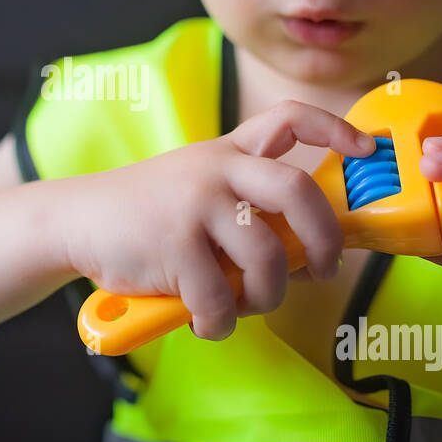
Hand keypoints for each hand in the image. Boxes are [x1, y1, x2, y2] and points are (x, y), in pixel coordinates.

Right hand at [59, 100, 376, 340]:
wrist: (75, 221)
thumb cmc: (145, 215)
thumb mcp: (196, 185)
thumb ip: (245, 200)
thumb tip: (307, 248)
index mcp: (227, 152)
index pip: (290, 119)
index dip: (335, 129)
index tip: (366, 150)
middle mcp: (216, 170)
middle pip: (298, 192)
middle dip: (324, 240)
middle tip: (323, 268)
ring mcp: (196, 205)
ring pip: (268, 260)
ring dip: (266, 297)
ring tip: (244, 305)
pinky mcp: (174, 246)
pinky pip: (222, 299)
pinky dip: (219, 322)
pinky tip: (204, 319)